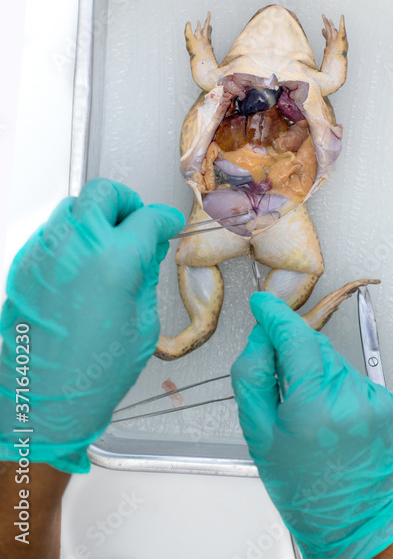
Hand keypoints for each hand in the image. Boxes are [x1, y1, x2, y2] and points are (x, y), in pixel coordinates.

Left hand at [0, 179, 183, 472]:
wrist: (45, 399)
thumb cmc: (95, 371)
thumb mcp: (142, 321)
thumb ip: (145, 275)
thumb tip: (148, 250)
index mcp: (114, 261)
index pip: (148, 217)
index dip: (164, 220)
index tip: (168, 226)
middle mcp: (76, 248)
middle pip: (103, 194)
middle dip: (126, 203)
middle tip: (137, 223)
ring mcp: (44, 254)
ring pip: (72, 207)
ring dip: (96, 216)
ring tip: (110, 244)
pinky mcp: (25, 267)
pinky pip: (51, 233)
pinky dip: (72, 237)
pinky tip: (84, 265)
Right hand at [232, 292, 392, 558]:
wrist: (348, 520)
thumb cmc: (302, 487)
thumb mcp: (259, 434)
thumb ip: (253, 378)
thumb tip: (259, 337)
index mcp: (314, 403)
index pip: (295, 336)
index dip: (276, 316)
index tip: (263, 304)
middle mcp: (350, 395)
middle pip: (315, 347)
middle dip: (293, 354)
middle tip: (279, 387)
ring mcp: (373, 399)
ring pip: (334, 362)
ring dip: (316, 374)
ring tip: (307, 416)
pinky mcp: (387, 404)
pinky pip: (353, 379)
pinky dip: (337, 388)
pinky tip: (330, 419)